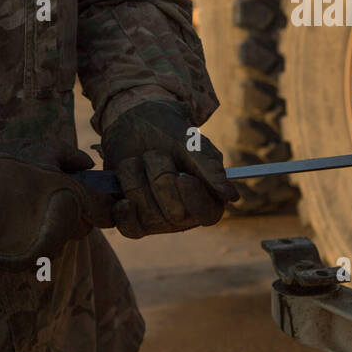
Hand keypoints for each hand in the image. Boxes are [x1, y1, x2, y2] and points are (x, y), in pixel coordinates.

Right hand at [0, 141, 117, 268]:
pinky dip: (33, 238)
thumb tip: (87, 164)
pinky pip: (41, 249)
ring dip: (53, 225)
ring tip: (27, 207)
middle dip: (75, 214)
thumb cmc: (2, 166)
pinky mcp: (27, 260)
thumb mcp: (40, 149)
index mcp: (74, 199)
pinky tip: (14, 221)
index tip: (94, 198)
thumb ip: (70, 156)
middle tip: (52, 197)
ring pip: (61, 238)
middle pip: (84, 227)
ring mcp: (46, 247)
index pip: (107, 212)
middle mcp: (65, 227)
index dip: (105, 205)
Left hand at [100, 101, 238, 238]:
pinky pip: (128, 229)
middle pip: (175, 214)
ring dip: (135, 180)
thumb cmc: (169, 132)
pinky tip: (121, 197)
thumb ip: (210, 169)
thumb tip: (231, 196)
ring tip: (134, 160)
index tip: (183, 178)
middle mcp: (183, 215)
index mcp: (206, 197)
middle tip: (154, 153)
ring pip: (147, 216)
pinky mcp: (132, 220)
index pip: (208, 214)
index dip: (195, 199)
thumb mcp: (190, 143)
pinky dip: (122, 211)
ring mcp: (157, 221)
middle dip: (160, 176)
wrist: (133, 122)